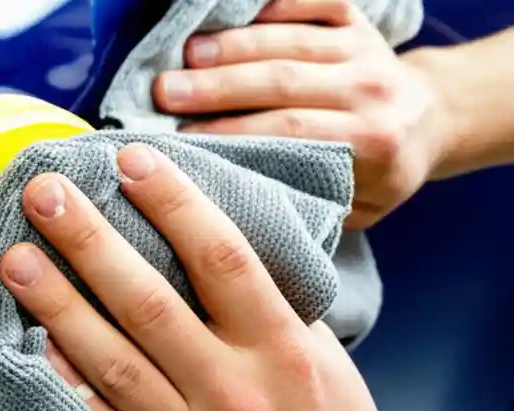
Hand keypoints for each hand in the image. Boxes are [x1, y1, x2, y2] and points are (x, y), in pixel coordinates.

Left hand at [10, 143, 410, 410]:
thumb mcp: (326, 365)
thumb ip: (273, 307)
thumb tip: (211, 239)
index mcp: (282, 353)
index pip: (222, 259)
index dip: (173, 202)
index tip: (131, 158)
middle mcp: (233, 392)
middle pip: (148, 302)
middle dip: (90, 241)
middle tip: (44, 193)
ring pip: (112, 361)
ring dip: (58, 306)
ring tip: (14, 259)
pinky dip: (63, 387)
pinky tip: (25, 347)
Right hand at [152, 0, 454, 228]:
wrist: (430, 120)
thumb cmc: (379, 174)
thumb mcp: (355, 208)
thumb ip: (305, 201)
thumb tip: (235, 202)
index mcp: (373, 143)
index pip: (291, 133)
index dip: (234, 131)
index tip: (182, 138)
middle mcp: (372, 90)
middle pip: (283, 82)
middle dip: (217, 86)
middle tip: (164, 93)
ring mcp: (365, 49)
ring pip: (290, 41)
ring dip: (231, 46)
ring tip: (183, 56)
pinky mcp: (356, 19)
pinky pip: (314, 2)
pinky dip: (272, 5)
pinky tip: (228, 15)